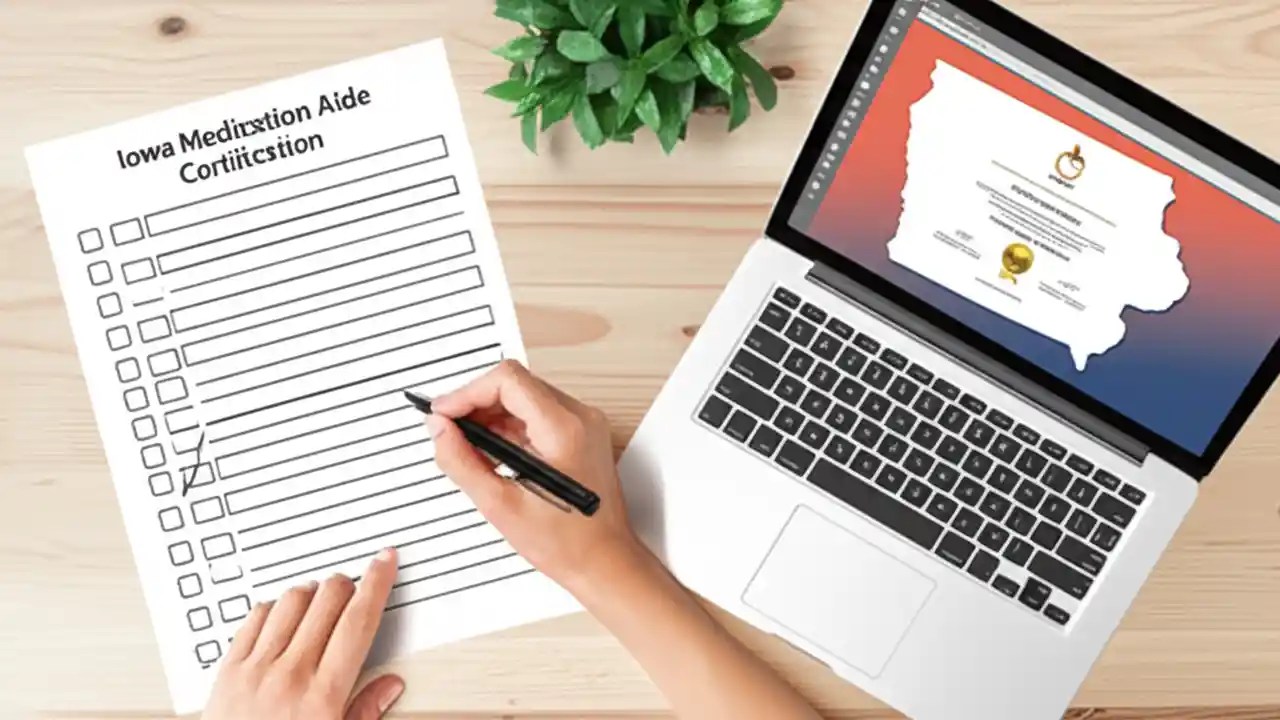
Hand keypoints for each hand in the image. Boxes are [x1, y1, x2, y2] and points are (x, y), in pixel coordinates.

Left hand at [201, 549, 403, 719]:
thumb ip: (364, 712)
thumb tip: (389, 687)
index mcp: (323, 694)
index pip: (358, 621)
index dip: (376, 584)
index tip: (384, 562)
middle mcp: (290, 674)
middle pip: (326, 601)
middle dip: (346, 584)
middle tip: (355, 586)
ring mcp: (255, 670)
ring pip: (290, 602)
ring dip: (311, 593)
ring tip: (320, 599)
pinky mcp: (227, 672)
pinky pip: (253, 620)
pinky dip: (273, 608)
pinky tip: (282, 615)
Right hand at [426, 360, 642, 594]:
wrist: (605, 563)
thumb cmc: (568, 543)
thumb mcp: (501, 505)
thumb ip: (462, 462)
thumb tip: (439, 431)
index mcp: (563, 429)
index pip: (507, 381)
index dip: (467, 393)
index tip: (444, 414)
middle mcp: (580, 418)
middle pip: (516, 385)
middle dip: (476, 404)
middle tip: (448, 431)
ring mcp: (584, 426)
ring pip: (525, 398)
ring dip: (491, 417)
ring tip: (466, 448)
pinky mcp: (581, 436)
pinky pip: (537, 416)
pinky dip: (509, 429)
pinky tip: (491, 455)